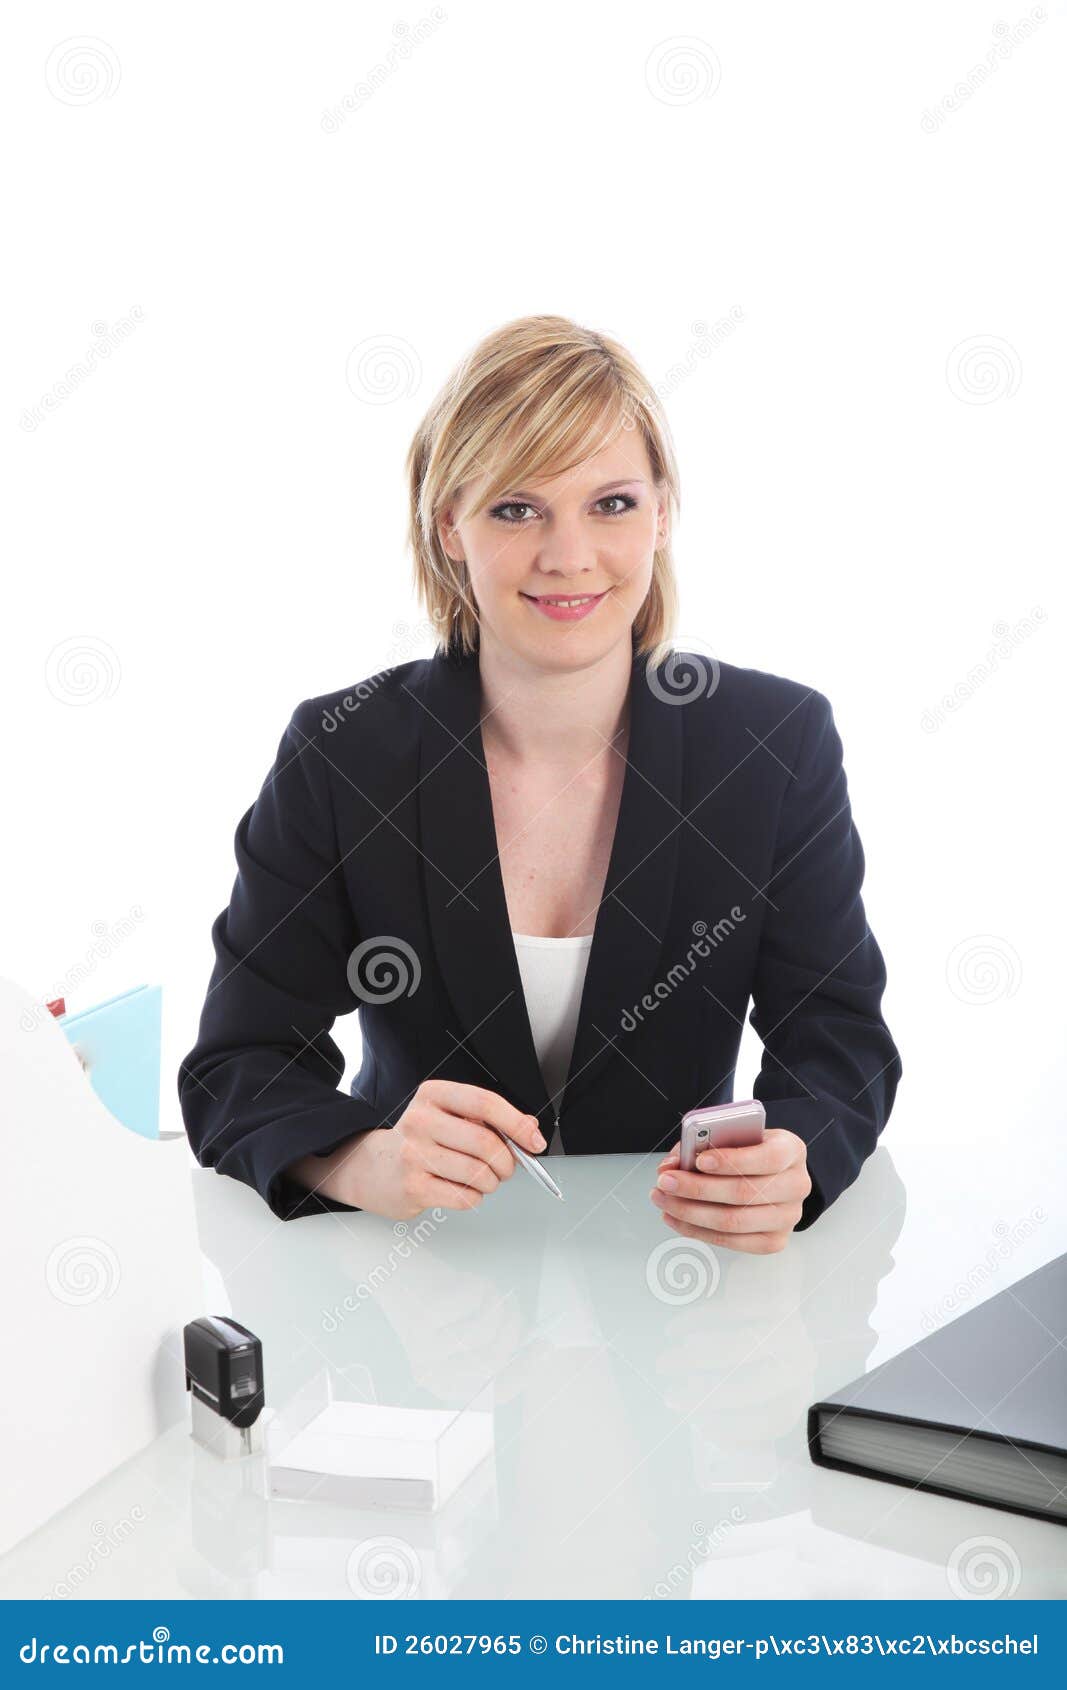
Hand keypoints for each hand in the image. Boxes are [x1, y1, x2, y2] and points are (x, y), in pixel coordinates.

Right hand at [295, 1080, 547, 1220]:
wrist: (371, 1168)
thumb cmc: (420, 1141)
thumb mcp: (450, 1117)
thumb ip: (490, 1120)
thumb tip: (531, 1130)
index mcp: (434, 1095)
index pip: (485, 1103)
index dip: (517, 1123)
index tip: (534, 1142)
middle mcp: (421, 1120)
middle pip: (485, 1143)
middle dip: (507, 1162)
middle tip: (506, 1168)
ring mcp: (414, 1155)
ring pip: (478, 1173)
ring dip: (491, 1182)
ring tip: (482, 1180)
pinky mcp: (412, 1187)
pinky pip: (464, 1198)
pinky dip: (474, 1198)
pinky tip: (462, 1190)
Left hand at [649, 1128, 811, 1253]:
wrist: (774, 1176)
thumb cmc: (749, 1150)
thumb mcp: (733, 1135)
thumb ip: (703, 1143)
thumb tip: (670, 1166)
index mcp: (791, 1150)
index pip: (767, 1158)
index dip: (732, 1161)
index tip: (699, 1160)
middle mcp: (796, 1185)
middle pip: (744, 1193)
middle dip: (697, 1188)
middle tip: (666, 1181)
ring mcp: (787, 1217)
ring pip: (734, 1221)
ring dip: (690, 1212)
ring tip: (664, 1200)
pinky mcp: (774, 1241)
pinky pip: (731, 1242)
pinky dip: (697, 1231)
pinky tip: (676, 1218)